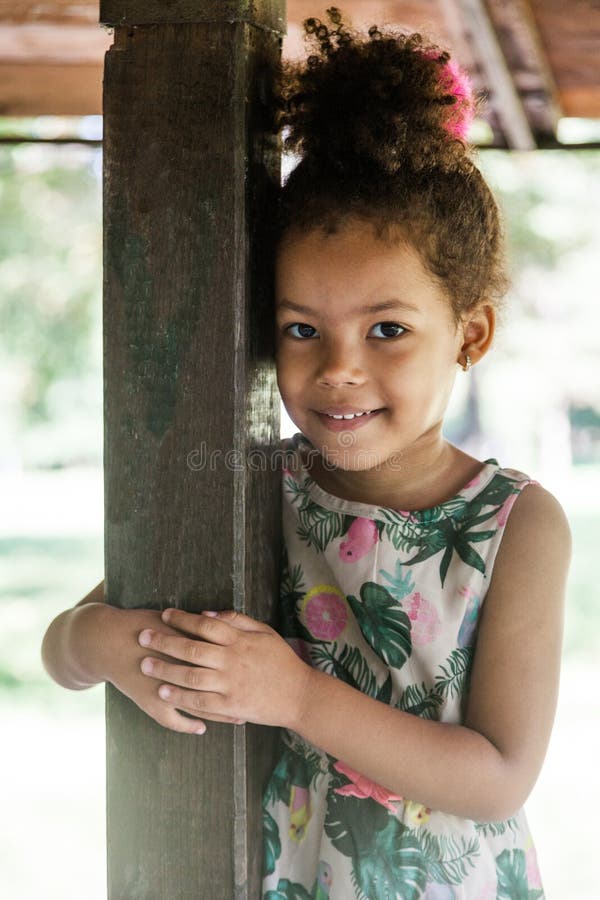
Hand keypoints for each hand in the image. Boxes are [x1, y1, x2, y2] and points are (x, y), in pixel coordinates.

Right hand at [102, 606, 243, 733]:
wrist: (109, 640)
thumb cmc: (143, 625)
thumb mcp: (173, 620)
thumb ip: (196, 625)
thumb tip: (218, 622)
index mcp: (190, 647)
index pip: (225, 661)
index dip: (244, 671)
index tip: (260, 676)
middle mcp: (181, 670)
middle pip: (219, 687)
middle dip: (239, 696)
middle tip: (257, 701)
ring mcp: (167, 689)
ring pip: (200, 707)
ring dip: (220, 714)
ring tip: (238, 718)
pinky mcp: (151, 702)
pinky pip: (173, 720)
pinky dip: (188, 725)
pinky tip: (201, 728)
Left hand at [137, 608, 312, 730]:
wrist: (300, 695)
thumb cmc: (282, 661)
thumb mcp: (265, 632)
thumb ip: (237, 620)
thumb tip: (208, 612)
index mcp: (240, 640)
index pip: (205, 624)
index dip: (182, 618)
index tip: (164, 614)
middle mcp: (232, 660)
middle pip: (191, 648)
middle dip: (164, 641)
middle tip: (142, 636)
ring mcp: (230, 684)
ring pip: (190, 675)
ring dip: (165, 669)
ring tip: (145, 663)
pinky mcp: (230, 705)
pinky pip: (199, 701)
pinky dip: (179, 696)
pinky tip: (163, 691)